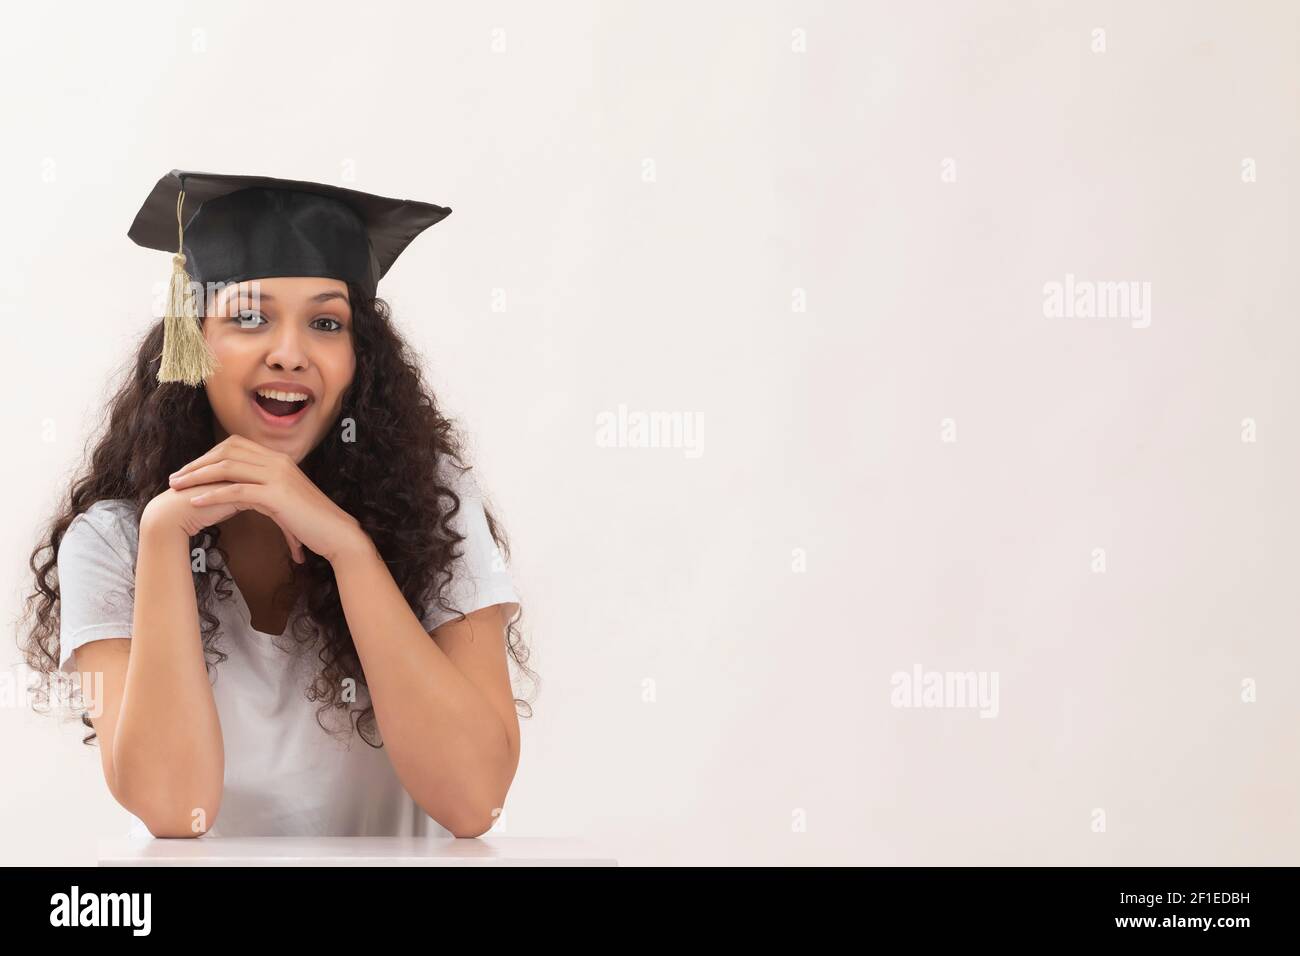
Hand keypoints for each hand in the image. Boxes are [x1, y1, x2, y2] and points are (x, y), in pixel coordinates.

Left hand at [166, 435, 369, 564]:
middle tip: (176, 478)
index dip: (209, 455)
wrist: (336, 532)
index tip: (191, 470)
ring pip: (228, 468)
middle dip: (197, 464)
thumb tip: (245, 494)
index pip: (236, 446)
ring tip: (178, 488)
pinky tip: (196, 502)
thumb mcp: (286, 498)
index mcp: (279, 459)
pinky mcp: (276, 495)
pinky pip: (237, 491)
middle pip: (227, 452)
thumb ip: (266, 489)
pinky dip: (213, 495)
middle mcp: (278, 461)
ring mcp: (277, 476)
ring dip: (198, 477)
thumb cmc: (312, 520)